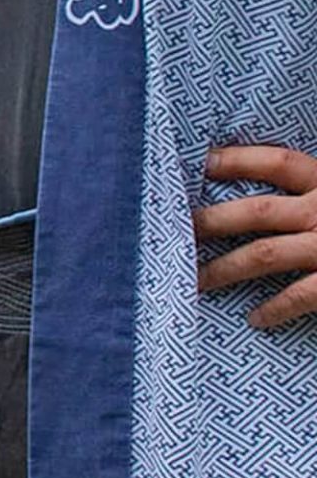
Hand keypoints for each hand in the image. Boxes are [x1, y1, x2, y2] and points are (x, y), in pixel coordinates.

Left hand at [195, 146, 316, 327]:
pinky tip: (255, 318)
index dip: (240, 159)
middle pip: (256, 211)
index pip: (279, 162)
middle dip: (211, 221)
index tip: (206, 163)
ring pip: (264, 255)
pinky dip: (275, 308)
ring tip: (195, 279)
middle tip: (177, 229)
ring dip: (225, 269)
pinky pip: (300, 295)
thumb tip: (291, 194)